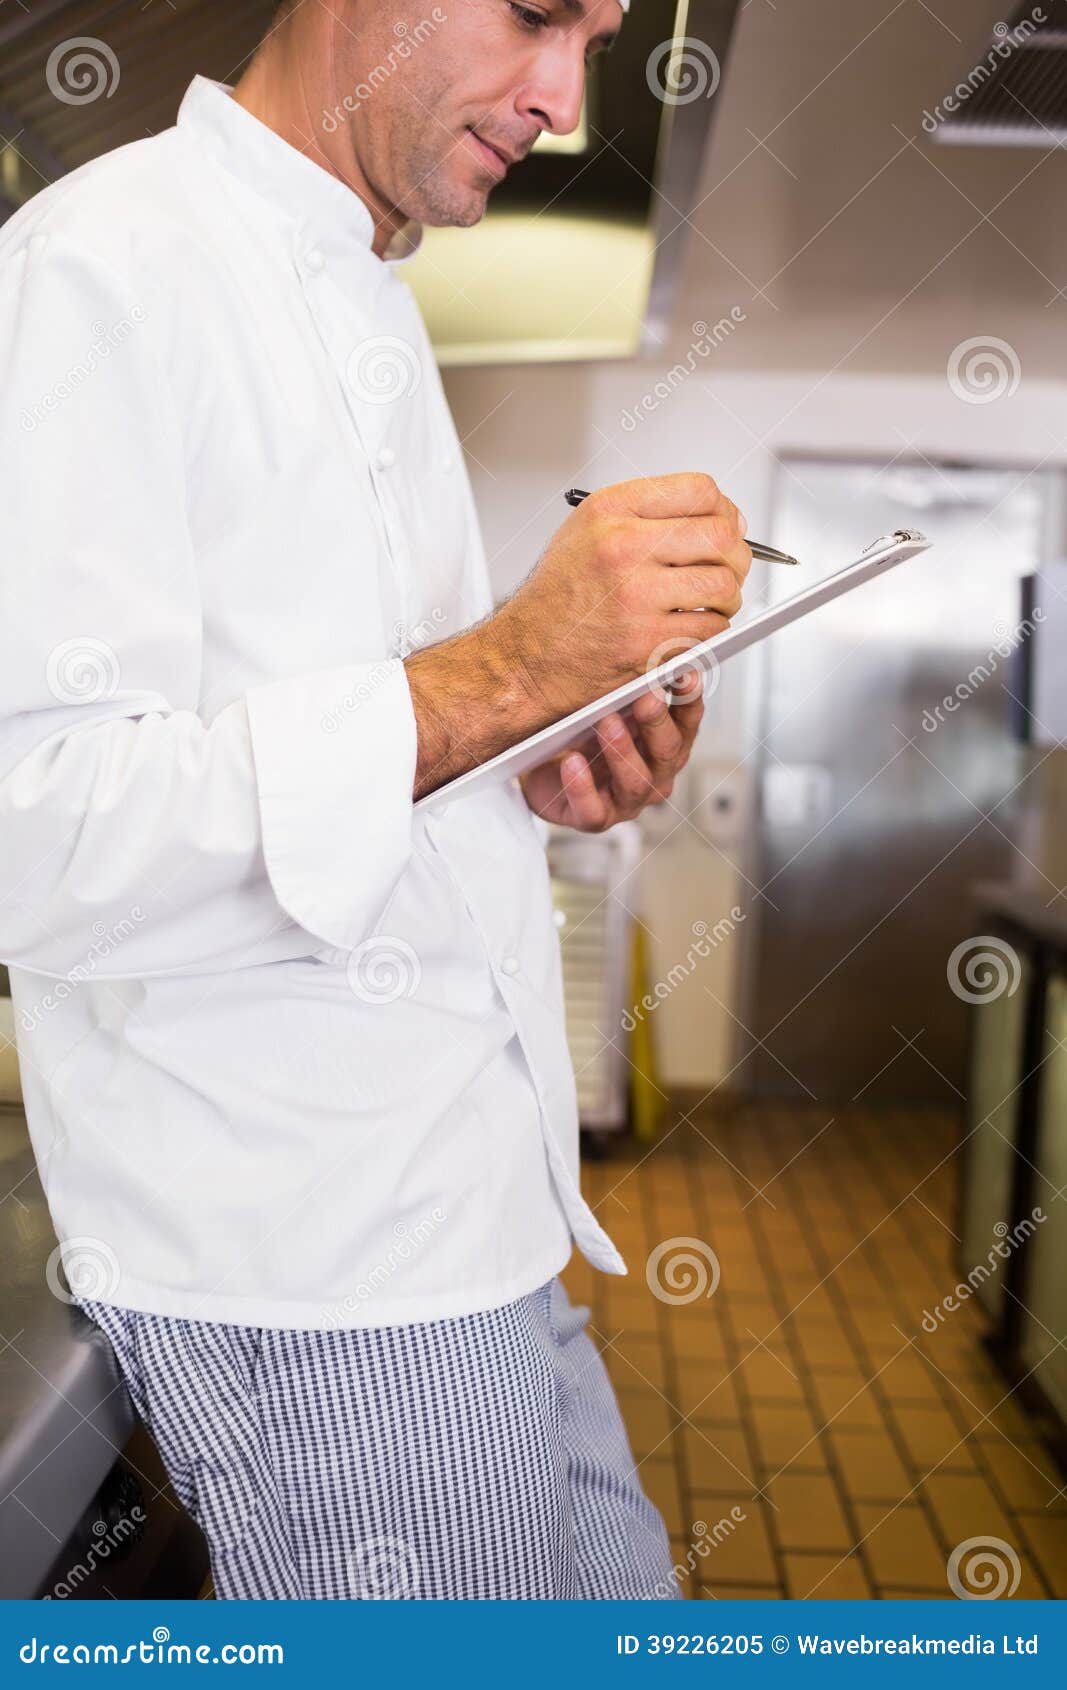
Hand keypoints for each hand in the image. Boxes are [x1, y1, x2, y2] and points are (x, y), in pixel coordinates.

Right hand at [406, 472, 747, 798]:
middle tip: (728, 568)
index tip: (726, 526)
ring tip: (708, 602)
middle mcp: (622, 547)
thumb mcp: (586, 531)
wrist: (524, 658)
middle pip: (721, 536)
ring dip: (727, 597)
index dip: (724, 510)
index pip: (700, 490)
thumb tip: (721, 516)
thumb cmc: (556, 599)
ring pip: (724, 585)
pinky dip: (710, 630)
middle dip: (736, 555)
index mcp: (610, 510)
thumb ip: (646, 514)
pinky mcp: (648, 642)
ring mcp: (636, 596)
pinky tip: (689, 628)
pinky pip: (711, 629)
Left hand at [521, 669, 704, 830]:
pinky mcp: (594, 818)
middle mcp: (654, 773)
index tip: (685, 674)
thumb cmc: (580, 731)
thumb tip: (648, 645)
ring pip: (635, 783)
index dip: (690, 699)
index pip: (688, 720)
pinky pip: (593, 810)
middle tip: (647, 696)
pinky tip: (571, 763)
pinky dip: (582, 787)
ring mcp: (627, 800)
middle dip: (658, 722)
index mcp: (666, 742)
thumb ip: (630, 683)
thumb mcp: (606, 701)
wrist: (537, 766)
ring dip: (623, 751)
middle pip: (669, 752)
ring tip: (606, 722)